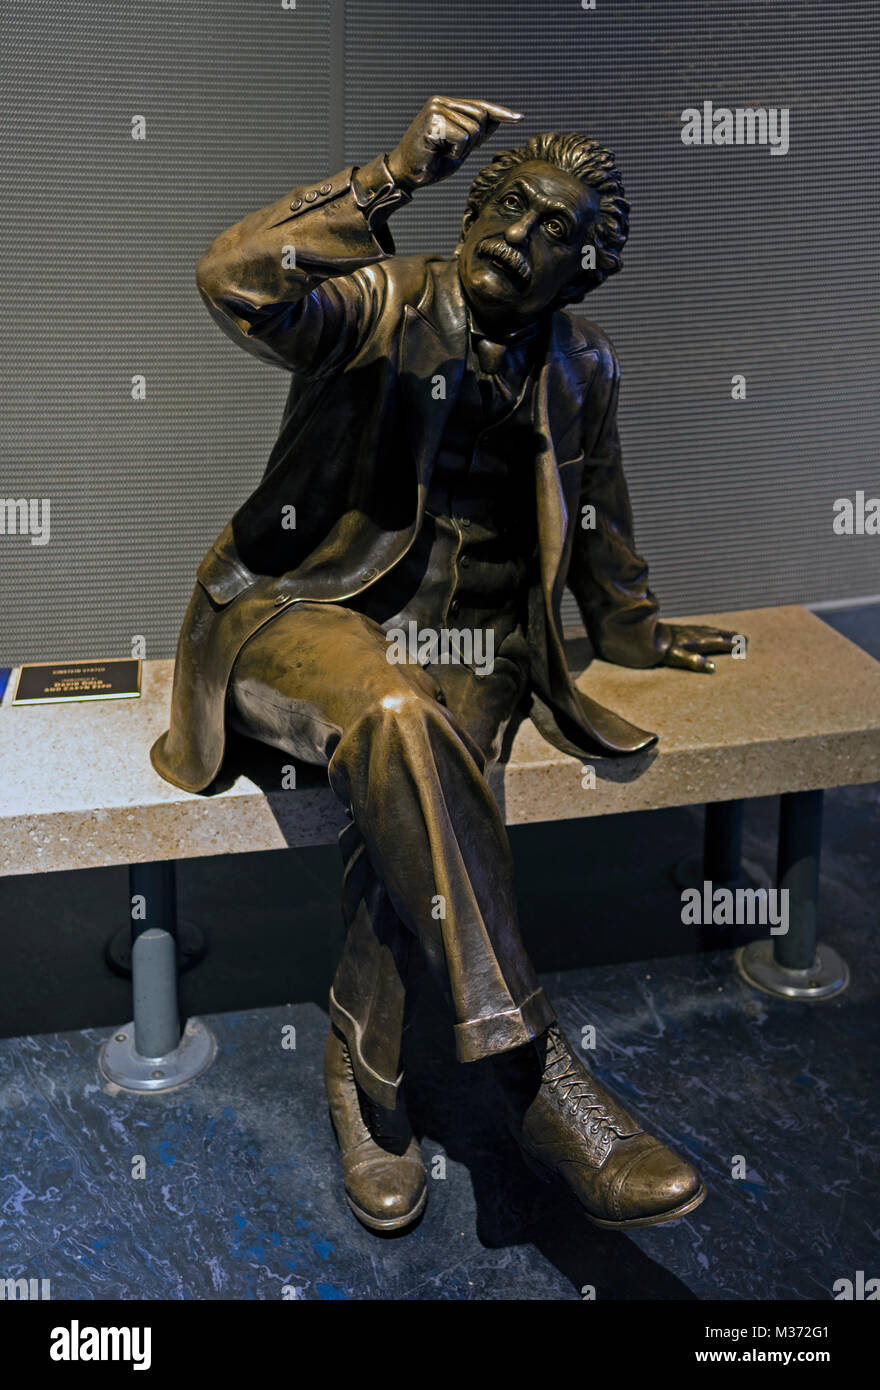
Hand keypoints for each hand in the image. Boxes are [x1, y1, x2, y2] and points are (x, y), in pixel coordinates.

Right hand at [386, 96, 522, 193]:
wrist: (406, 175)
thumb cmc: (431, 163)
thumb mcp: (460, 148)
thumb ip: (477, 134)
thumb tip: (497, 121)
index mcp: (448, 105)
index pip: (480, 106)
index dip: (501, 113)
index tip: (519, 118)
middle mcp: (442, 102)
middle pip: (482, 117)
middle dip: (475, 141)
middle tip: (452, 151)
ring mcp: (436, 109)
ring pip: (474, 130)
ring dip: (463, 149)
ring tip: (443, 152)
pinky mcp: (433, 121)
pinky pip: (462, 139)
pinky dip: (456, 152)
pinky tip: (439, 152)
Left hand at [658, 623, 743, 673]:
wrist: (646, 635)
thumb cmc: (662, 650)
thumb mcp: (678, 658)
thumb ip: (695, 662)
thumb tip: (713, 667)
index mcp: (698, 642)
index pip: (719, 643)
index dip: (731, 644)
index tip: (744, 644)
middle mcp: (696, 634)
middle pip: (717, 635)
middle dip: (731, 637)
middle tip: (745, 638)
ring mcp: (689, 631)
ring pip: (710, 631)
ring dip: (722, 632)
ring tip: (732, 633)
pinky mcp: (681, 630)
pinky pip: (701, 629)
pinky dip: (709, 629)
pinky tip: (707, 630)